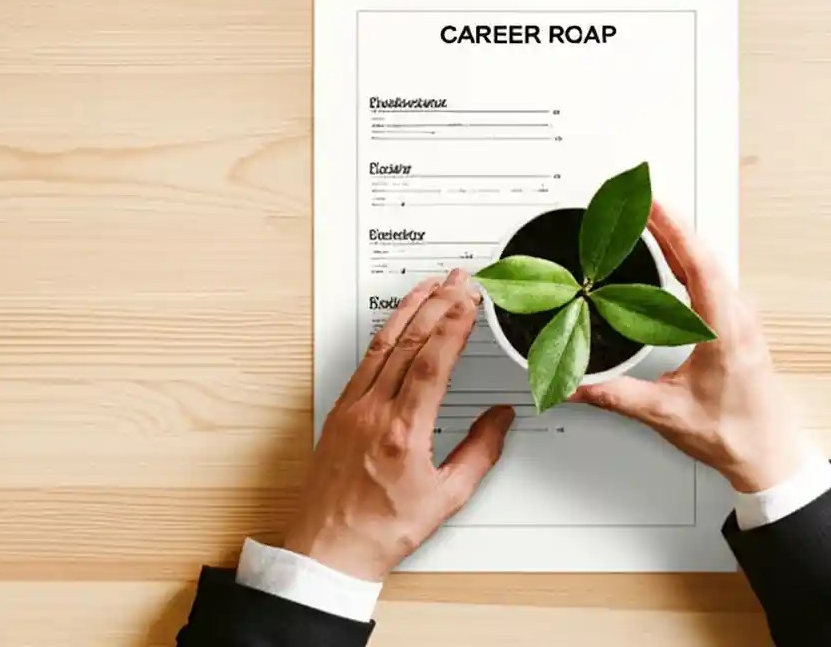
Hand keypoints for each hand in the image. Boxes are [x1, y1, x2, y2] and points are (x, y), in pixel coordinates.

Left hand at [285, 269, 514, 579]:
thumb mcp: (447, 497)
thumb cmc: (381, 530)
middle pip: (409, 343)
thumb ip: (480, 452)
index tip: (470, 301)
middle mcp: (373, 413)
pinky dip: (385, 336)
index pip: (433, 362)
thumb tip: (500, 419)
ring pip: (383, 345)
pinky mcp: (339, 413)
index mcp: (403, 432)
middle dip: (438, 304)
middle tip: (458, 280)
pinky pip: (365, 362)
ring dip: (409, 311)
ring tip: (429, 287)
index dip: (454, 325)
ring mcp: (352, 409)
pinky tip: (397, 324)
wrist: (330, 550)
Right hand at [569, 202, 808, 493]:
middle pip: (703, 256)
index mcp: (725, 331)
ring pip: (710, 266)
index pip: (700, 264)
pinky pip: (713, 281)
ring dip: (680, 241)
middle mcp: (739, 319)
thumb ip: (616, 396)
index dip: (675, 229)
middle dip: (670, 223)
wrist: (767, 456)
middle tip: (639, 199)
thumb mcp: (665, 414)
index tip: (653, 203)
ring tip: (650, 219)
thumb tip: (579, 385)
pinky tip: (673, 258)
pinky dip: (689, 261)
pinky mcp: (738, 326)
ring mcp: (742, 321)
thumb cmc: (734, 435)